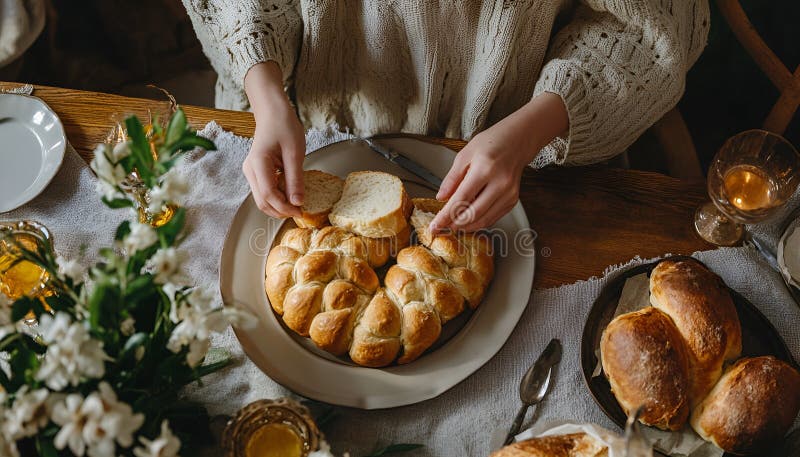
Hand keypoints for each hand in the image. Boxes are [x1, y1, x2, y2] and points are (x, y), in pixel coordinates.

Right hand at [242, 62, 305, 217]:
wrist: (273, 112)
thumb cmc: (284, 126)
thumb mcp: (295, 153)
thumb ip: (295, 179)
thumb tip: (297, 202)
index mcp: (258, 163)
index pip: (269, 195)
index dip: (285, 207)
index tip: (301, 211)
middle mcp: (250, 170)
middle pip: (262, 202)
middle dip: (280, 211)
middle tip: (299, 211)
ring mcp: (251, 172)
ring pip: (262, 199)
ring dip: (278, 206)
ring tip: (296, 203)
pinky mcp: (256, 173)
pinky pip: (264, 191)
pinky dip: (277, 197)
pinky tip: (290, 193)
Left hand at [431, 92, 567, 231]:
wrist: (517, 141)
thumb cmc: (491, 144)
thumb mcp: (465, 155)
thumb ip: (452, 178)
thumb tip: (441, 197)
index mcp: (485, 169)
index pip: (461, 198)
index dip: (446, 216)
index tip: (435, 226)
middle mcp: (500, 183)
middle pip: (473, 213)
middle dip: (455, 224)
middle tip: (443, 226)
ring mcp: (509, 193)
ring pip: (484, 219)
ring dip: (466, 226)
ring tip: (453, 224)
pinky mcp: (513, 200)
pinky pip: (493, 217)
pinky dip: (479, 222)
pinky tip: (469, 220)